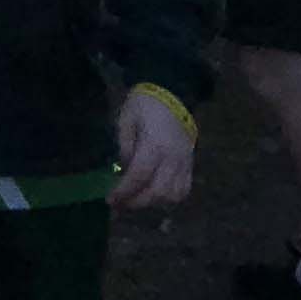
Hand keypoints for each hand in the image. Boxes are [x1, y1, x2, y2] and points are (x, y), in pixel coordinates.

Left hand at [112, 87, 195, 209]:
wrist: (173, 94)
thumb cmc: (144, 105)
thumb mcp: (126, 119)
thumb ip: (124, 146)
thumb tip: (124, 170)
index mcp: (155, 145)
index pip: (139, 176)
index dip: (124, 191)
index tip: (110, 200)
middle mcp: (173, 159)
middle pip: (157, 192)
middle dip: (136, 202)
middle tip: (120, 205)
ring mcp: (184, 163)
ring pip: (173, 196)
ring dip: (153, 203)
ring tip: (135, 201)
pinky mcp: (190, 165)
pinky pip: (184, 190)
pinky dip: (169, 199)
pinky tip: (155, 197)